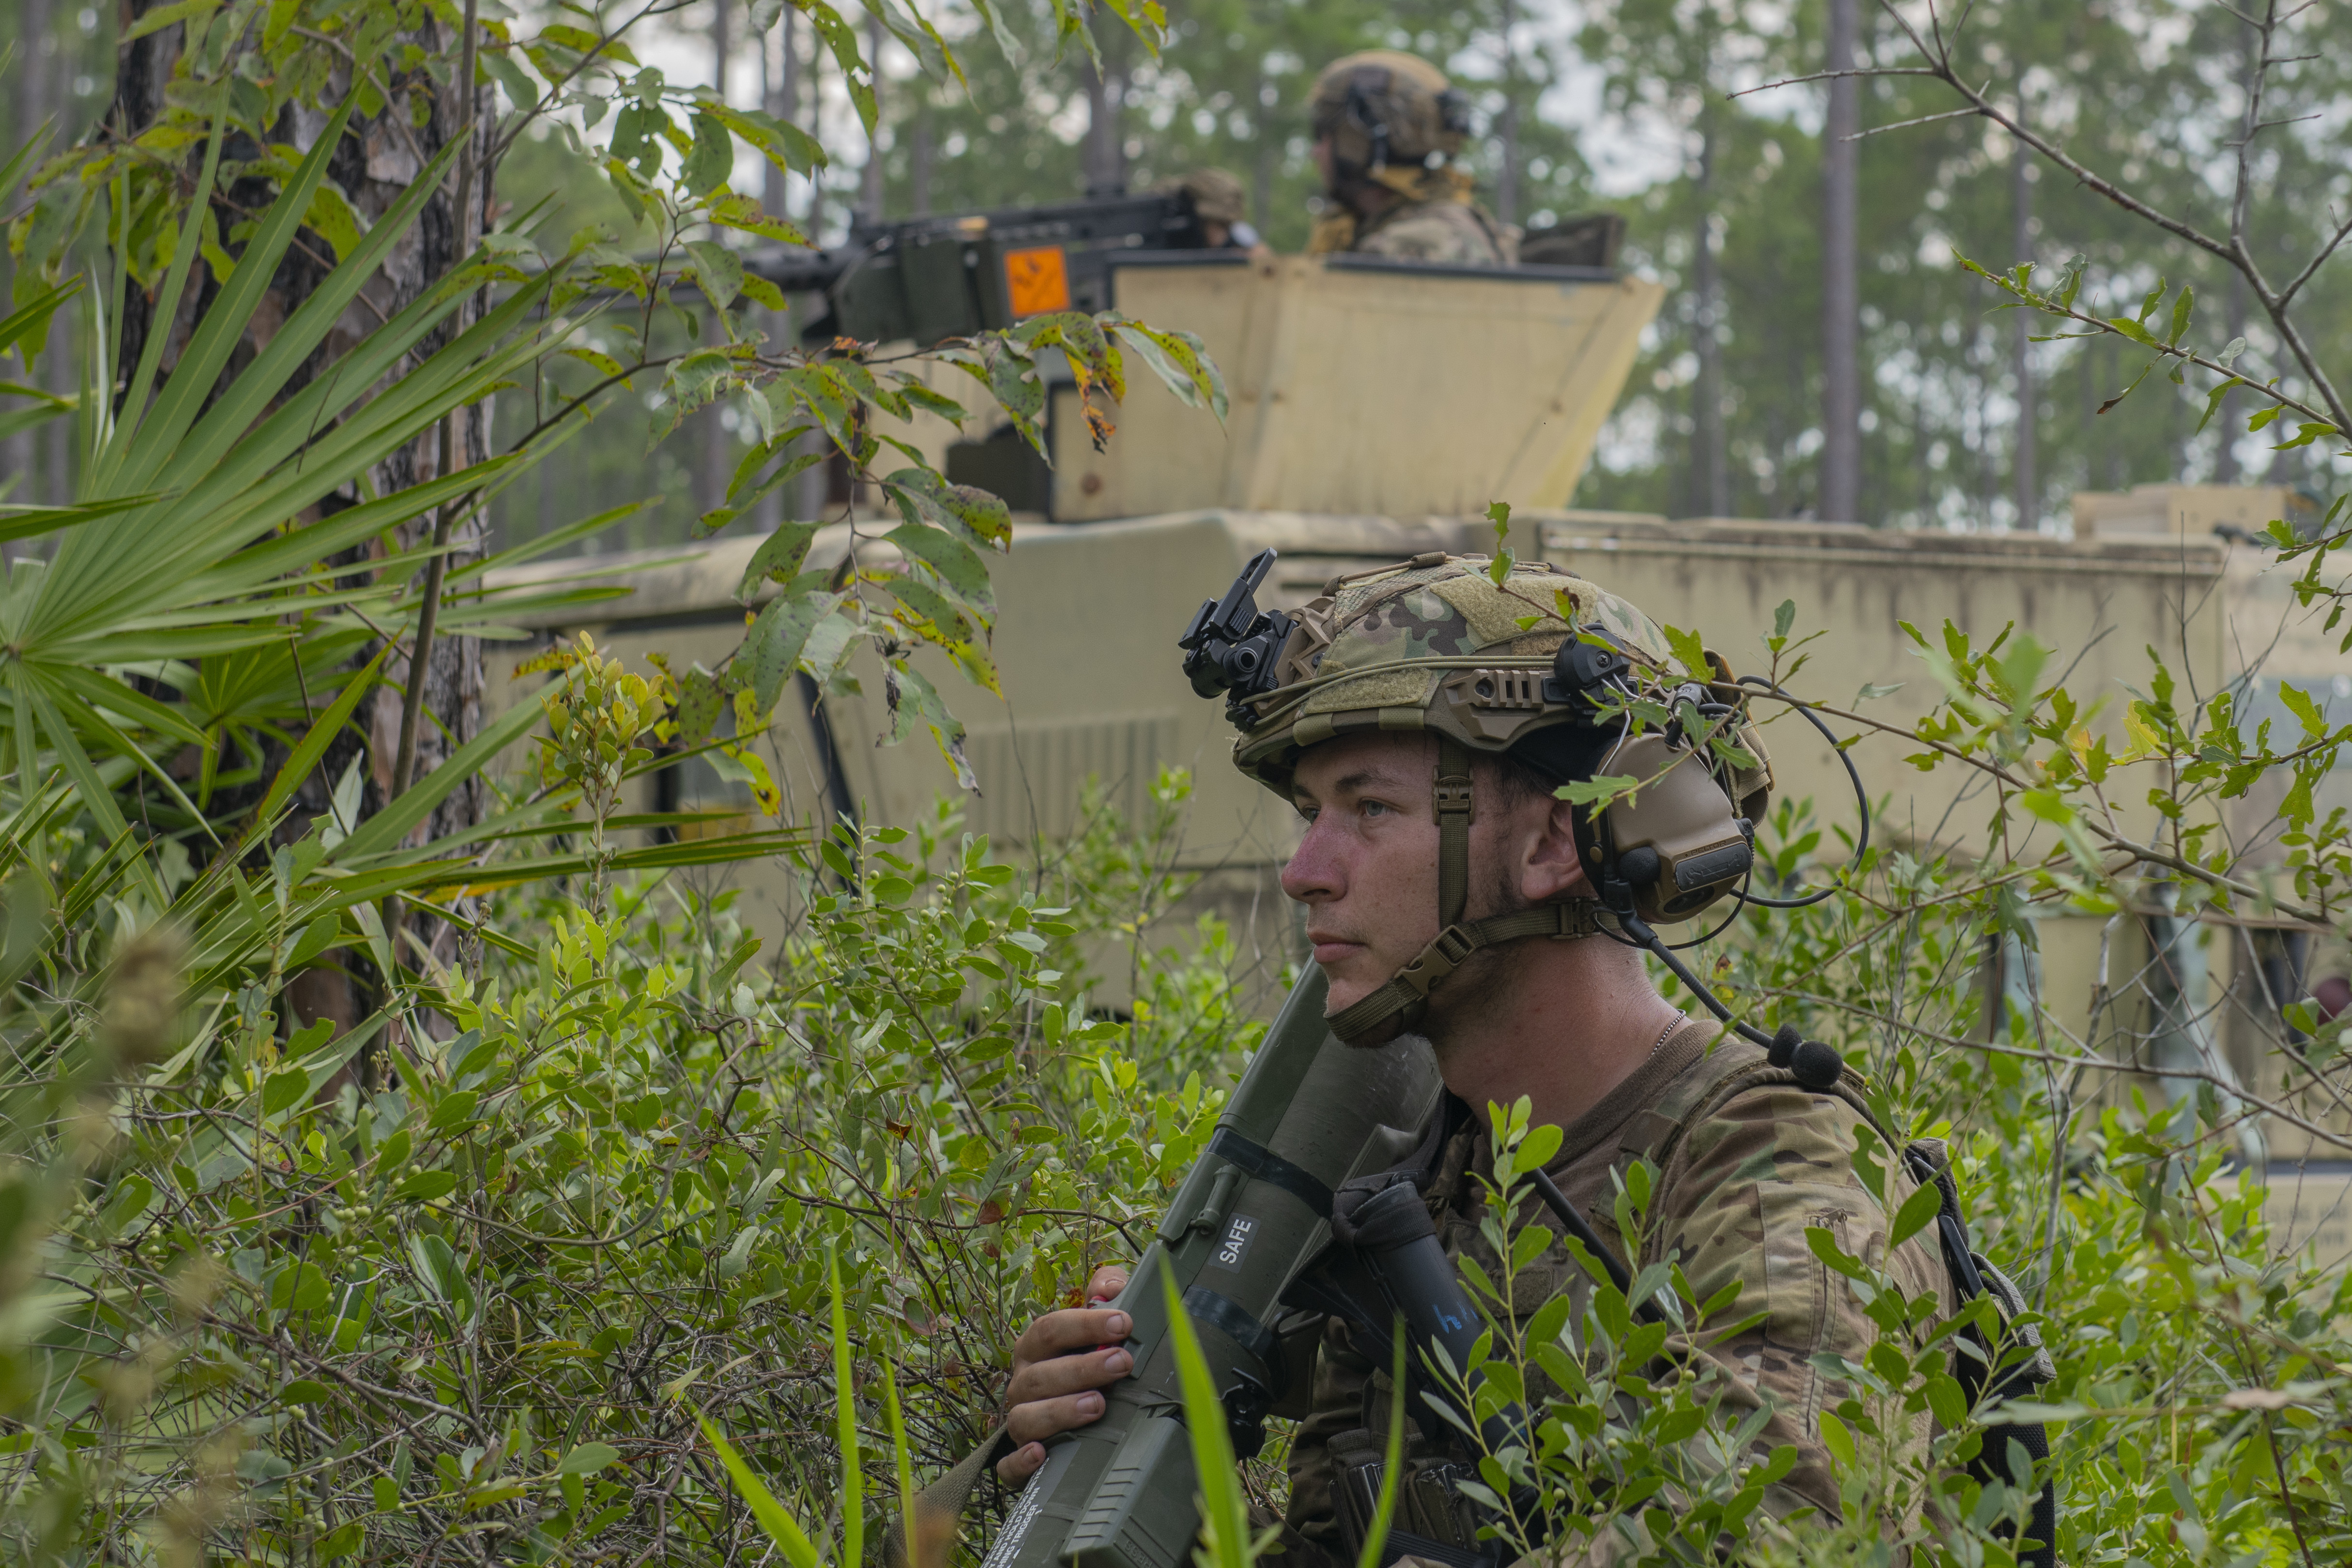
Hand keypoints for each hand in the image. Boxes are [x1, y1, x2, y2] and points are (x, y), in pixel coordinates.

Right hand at [997, 1265, 1131, 1483]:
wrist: (1073, 1420)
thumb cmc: (1085, 1362)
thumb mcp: (1097, 1324)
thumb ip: (1104, 1293)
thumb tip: (1109, 1287)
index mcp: (1037, 1349)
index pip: (1051, 1328)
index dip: (1086, 1324)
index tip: (1123, 1323)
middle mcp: (1023, 1383)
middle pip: (1041, 1374)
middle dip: (1083, 1368)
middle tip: (1121, 1363)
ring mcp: (1019, 1422)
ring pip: (1025, 1417)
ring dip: (1060, 1411)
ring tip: (1097, 1405)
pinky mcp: (1018, 1463)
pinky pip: (1008, 1466)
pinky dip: (1021, 1461)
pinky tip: (1041, 1454)